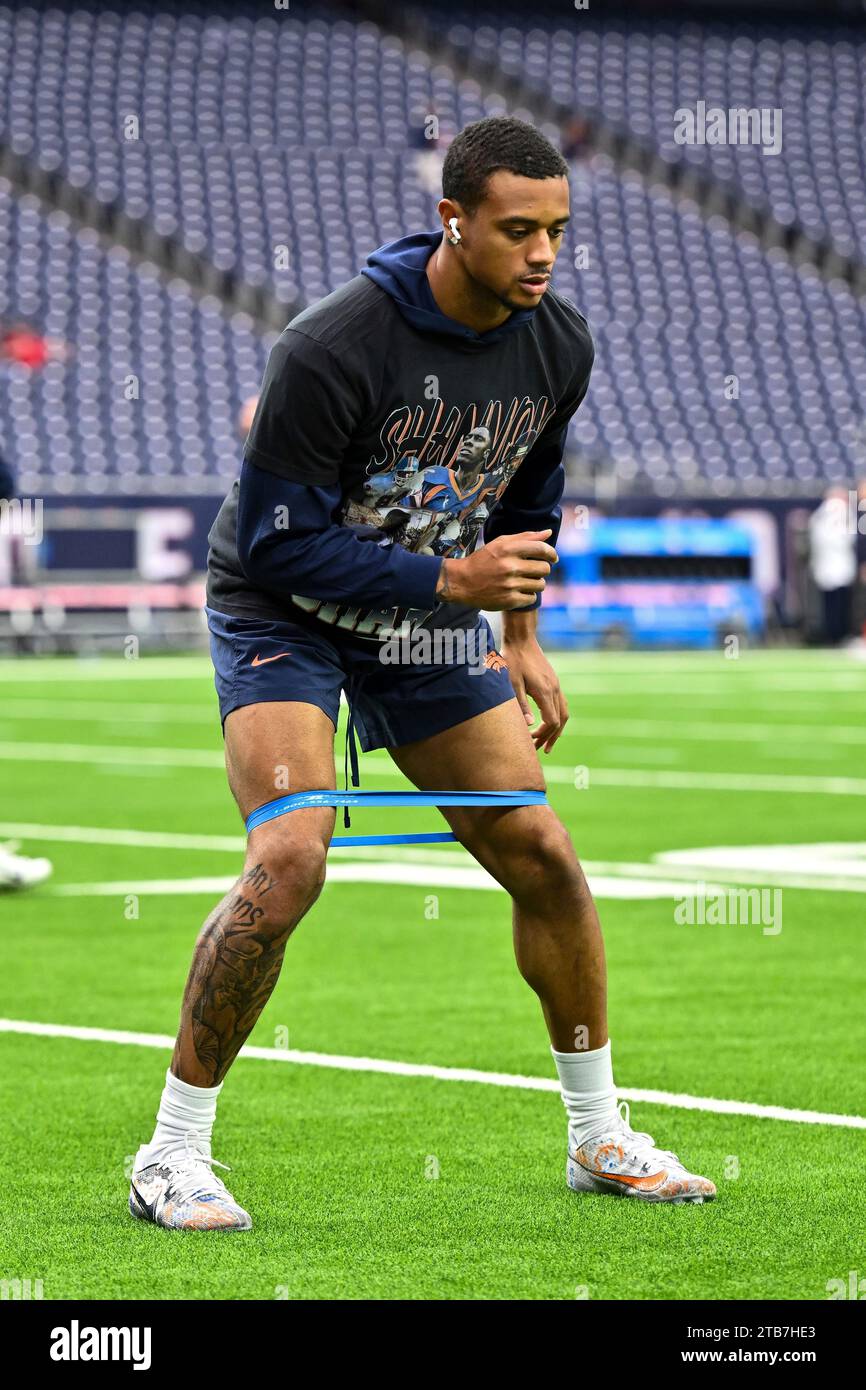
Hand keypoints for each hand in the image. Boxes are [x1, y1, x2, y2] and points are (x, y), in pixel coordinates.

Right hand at [435, 530, 556, 609]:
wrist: (462, 582)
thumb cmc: (483, 560)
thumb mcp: (500, 543)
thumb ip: (525, 537)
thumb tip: (548, 533)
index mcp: (508, 549)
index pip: (541, 549)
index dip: (551, 553)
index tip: (553, 557)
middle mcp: (510, 567)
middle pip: (544, 568)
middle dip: (542, 569)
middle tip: (533, 570)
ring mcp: (510, 585)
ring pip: (540, 584)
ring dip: (536, 583)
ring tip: (524, 581)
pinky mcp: (509, 601)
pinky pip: (532, 598)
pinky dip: (527, 595)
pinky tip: (517, 591)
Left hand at [500, 635, 568, 753]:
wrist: (522, 638)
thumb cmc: (513, 659)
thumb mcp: (511, 683)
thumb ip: (521, 705)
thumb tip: (530, 726)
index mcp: (545, 691)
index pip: (552, 721)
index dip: (543, 735)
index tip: (531, 741)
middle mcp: (554, 689)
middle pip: (560, 720)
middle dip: (551, 737)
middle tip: (540, 750)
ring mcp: (556, 685)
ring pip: (564, 713)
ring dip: (557, 729)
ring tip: (547, 742)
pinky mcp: (553, 681)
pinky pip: (561, 704)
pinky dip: (558, 718)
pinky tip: (548, 723)